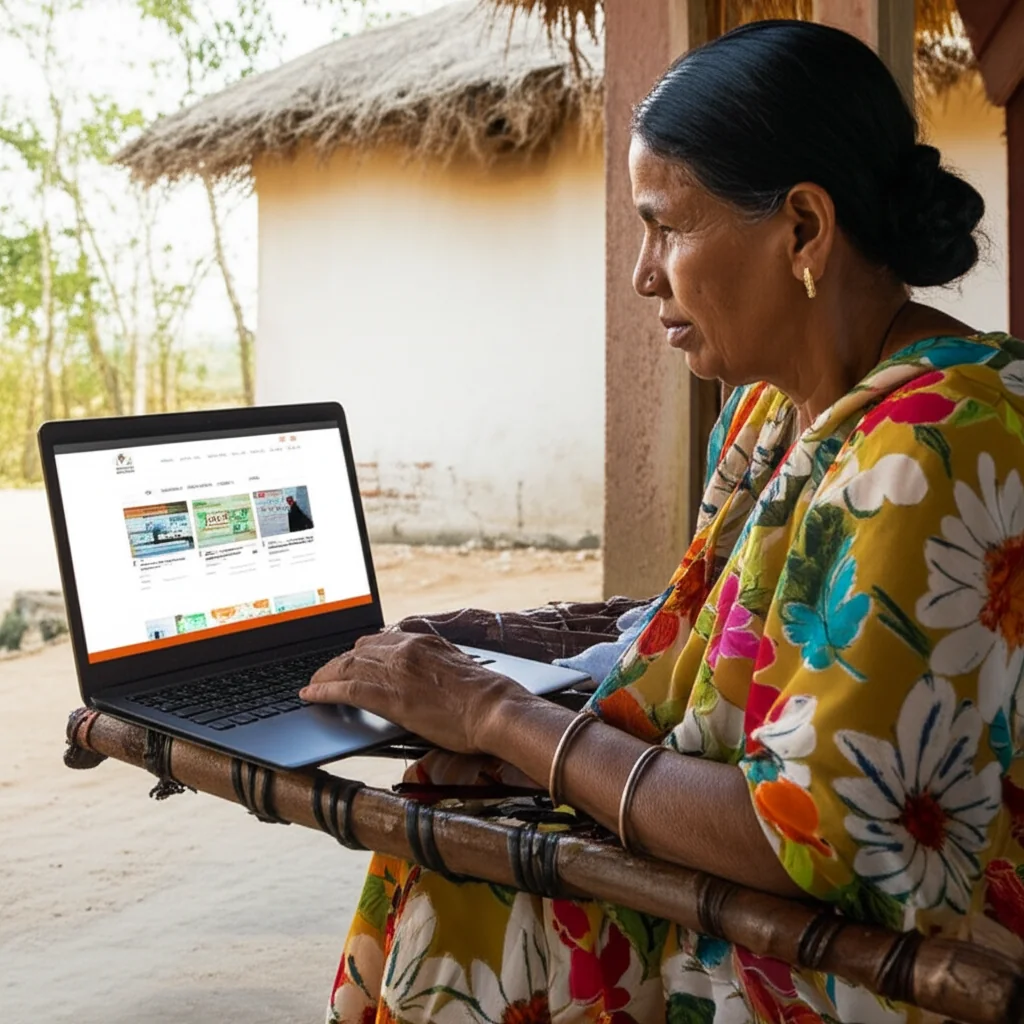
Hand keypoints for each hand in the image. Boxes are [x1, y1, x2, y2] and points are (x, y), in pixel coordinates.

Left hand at [299, 632, 520, 754]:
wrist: (495, 709)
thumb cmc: (485, 696)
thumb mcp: (455, 667)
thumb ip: (432, 664)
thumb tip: (419, 673)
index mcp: (422, 641)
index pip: (376, 642)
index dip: (356, 654)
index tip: (345, 661)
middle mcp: (406, 649)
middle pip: (357, 652)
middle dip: (335, 664)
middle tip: (321, 675)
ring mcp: (397, 671)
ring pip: (347, 668)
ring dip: (324, 677)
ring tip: (311, 686)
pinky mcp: (391, 697)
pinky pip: (347, 689)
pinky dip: (324, 690)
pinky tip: (311, 695)